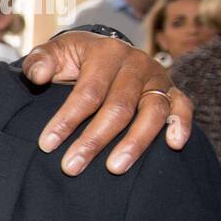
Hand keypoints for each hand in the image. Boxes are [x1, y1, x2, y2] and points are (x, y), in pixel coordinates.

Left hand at [20, 34, 192, 175]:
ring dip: (134, 143)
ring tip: (114, 169)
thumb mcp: (53, 52)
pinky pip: (182, 107)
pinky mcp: (172, 90)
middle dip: (94, 140)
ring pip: (152, 112)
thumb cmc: (74, 58)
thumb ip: (39, 61)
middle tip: (71, 167)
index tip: (47, 145)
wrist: (103, 51)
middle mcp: (136, 63)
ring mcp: (157, 78)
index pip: (87, 92)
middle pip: (118, 107)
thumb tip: (38, 76)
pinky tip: (173, 145)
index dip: (67, 120)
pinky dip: (181, 124)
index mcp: (105, 52)